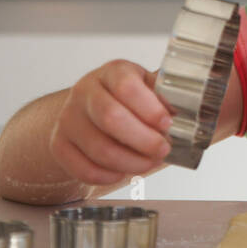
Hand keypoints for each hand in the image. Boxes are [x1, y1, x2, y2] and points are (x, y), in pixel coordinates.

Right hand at [50, 60, 173, 184]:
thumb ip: (167, 97)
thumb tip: (187, 110)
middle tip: (163, 149)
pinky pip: (81, 167)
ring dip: (130, 162)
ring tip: (149, 163)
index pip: (126, 86)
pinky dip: (107, 175)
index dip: (149, 109)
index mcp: (112, 72)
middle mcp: (85, 91)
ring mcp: (68, 117)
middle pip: (110, 117)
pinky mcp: (59, 144)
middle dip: (143, 140)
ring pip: (98, 147)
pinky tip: (124, 172)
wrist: (94, 109)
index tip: (168, 124)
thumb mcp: (150, 88)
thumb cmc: (131, 101)